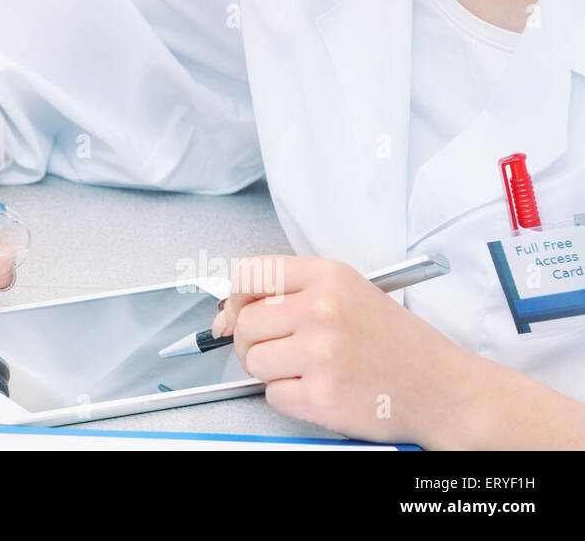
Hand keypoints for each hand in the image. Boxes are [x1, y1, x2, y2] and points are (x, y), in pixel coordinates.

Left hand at [211, 255, 477, 444]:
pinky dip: (289, 399)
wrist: (446, 390)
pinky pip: (272, 396)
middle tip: (283, 352)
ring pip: (254, 361)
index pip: (250, 274)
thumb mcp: (350, 294)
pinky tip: (321, 390)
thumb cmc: (398, 345)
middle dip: (253, 342)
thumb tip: (226, 316)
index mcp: (329, 276)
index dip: (236, 298)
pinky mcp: (322, 396)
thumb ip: (290, 294)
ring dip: (272, 372)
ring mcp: (322, 353)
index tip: (238, 314)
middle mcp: (323, 309)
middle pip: (246, 322)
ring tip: (309, 371)